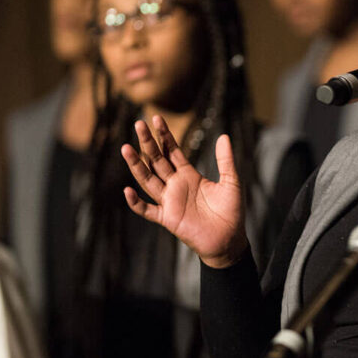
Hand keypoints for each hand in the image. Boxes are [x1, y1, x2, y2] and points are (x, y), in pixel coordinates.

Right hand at [121, 116, 247, 268]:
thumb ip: (225, 160)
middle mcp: (175, 185)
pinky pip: (147, 210)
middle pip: (157, 160)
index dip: (164, 136)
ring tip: (126, 148)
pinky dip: (136, 203)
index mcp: (188, 175)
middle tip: (138, 125)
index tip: (156, 118)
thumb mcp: (231, 181)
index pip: (171, 151)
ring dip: (137, 165)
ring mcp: (169, 201)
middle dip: (148, 143)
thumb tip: (224, 136)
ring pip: (148, 180)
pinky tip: (128, 191)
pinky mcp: (168, 219)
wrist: (229, 239)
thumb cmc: (231, 212)